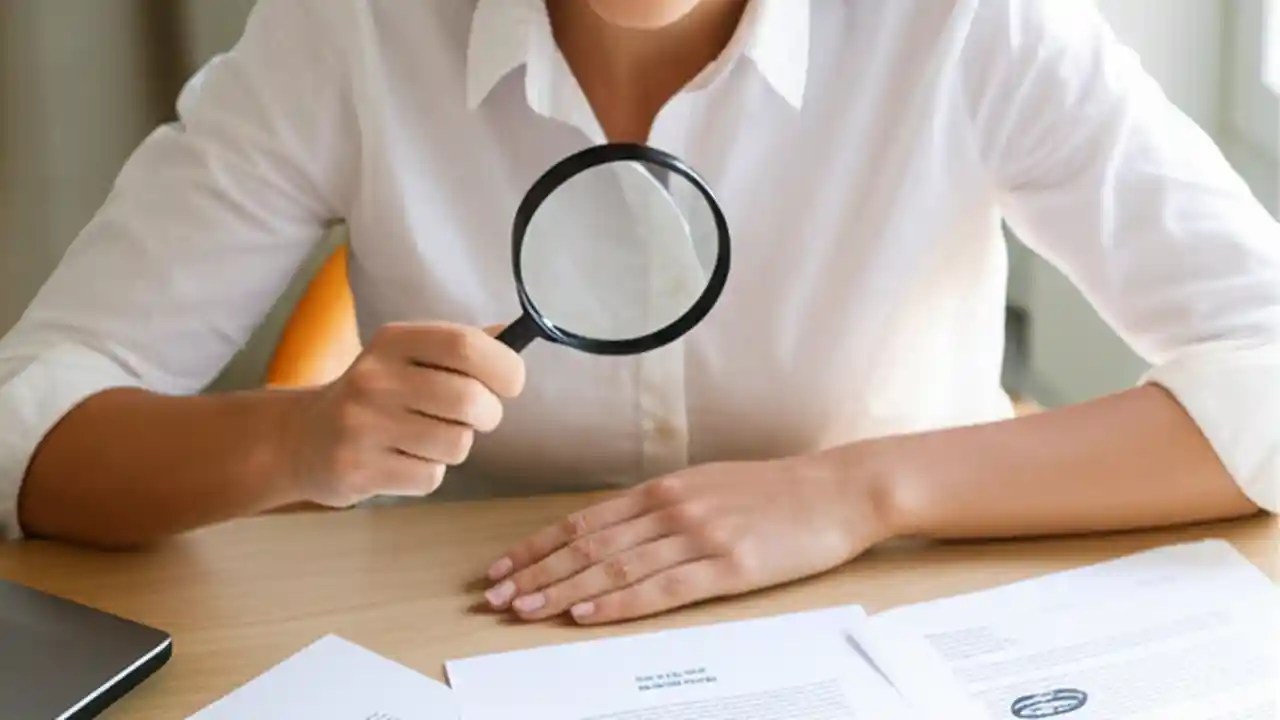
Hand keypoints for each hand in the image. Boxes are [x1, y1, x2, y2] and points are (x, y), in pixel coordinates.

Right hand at [281, 322, 523, 506]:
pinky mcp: (359, 469)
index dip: (503, 366)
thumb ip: (457, 347)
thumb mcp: (407, 357)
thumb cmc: (376, 395)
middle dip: (488, 414)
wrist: (304, 438)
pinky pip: (431, 476)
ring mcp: (363, 425)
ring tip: (427, 437)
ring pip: (456, 444)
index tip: (510, 383)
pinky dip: (429, 472)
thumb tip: (511, 334)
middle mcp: (375, 378)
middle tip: (475, 417)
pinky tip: (402, 459)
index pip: (465, 345)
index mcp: (393, 341)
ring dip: (456, 446)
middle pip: (469, 399)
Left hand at [481, 455, 895, 623]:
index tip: (502, 567)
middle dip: (536, 572)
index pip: (584, 521)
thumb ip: (661, 509)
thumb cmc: (774, 491)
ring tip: (525, 609)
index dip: (537, 547)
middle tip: (495, 596)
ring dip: (563, 590)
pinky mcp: (731, 567)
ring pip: (615, 567)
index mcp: (664, 489)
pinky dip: (619, 601)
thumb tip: (613, 532)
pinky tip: (588, 612)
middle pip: (589, 545)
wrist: (837, 490)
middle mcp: (674, 509)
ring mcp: (701, 537)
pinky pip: (662, 588)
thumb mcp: (707, 486)